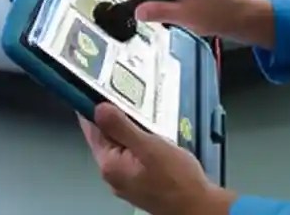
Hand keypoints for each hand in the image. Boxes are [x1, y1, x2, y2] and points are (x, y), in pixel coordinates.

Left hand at [80, 103, 234, 214]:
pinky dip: (137, 140)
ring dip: (128, 128)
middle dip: (113, 116)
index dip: (91, 107)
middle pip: (105, 137)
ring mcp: (125, 179)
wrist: (198, 207)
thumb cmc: (177, 180)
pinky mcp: (139, 180)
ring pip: (120, 144)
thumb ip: (122, 127)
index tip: (94, 87)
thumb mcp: (149, 147)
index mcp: (109, 165)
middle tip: (124, 95)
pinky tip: (151, 134)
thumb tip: (99, 108)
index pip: (92, 130)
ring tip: (140, 112)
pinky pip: (132, 154)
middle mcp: (113, 174)